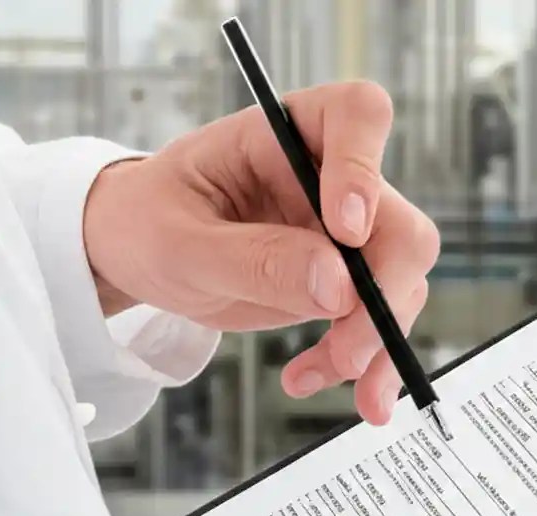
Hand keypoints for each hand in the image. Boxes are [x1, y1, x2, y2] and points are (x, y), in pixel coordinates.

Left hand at [83, 81, 438, 425]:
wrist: (136, 255)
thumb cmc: (148, 221)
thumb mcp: (179, 243)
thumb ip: (253, 259)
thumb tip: (337, 286)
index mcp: (286, 134)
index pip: (357, 116)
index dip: (364, 169)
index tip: (346, 231)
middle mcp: (330, 177)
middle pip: (400, 224)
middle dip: (383, 294)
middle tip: (347, 348)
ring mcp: (345, 233)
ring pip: (400, 282)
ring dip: (376, 342)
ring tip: (321, 375)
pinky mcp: (344, 281)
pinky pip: (376, 321)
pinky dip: (360, 361)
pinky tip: (310, 378)